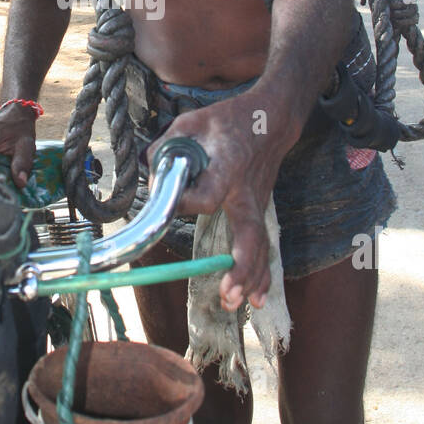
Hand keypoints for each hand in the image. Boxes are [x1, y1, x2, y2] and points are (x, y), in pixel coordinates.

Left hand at [146, 94, 283, 311]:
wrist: (271, 119)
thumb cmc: (227, 120)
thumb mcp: (191, 122)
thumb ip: (166, 148)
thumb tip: (153, 178)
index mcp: (228, 168)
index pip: (206, 197)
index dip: (186, 202)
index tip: (169, 195)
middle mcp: (246, 191)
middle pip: (249, 234)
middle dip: (240, 266)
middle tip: (228, 294)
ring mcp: (257, 203)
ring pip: (260, 246)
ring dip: (251, 278)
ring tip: (238, 305)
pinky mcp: (260, 210)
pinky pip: (263, 245)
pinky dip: (262, 273)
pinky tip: (257, 299)